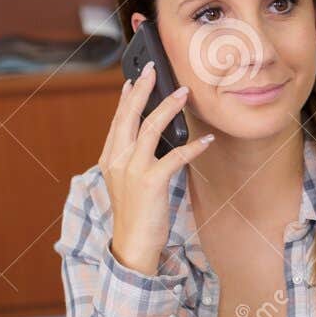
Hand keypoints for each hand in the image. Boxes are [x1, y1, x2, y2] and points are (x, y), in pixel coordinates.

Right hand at [99, 63, 214, 275]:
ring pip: (151, 128)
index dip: (126, 99)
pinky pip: (175, 156)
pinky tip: (206, 139)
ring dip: (169, 107)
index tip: (133, 80)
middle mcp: (117, 161)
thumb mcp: (128, 184)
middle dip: (142, 89)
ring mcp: (132, 170)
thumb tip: (153, 140)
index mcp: (109, 160)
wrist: (132, 246)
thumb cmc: (135, 217)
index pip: (117, 122)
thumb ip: (134, 161)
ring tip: (184, 93)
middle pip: (129, 116)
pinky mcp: (151, 182)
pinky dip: (193, 146)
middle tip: (154, 70)